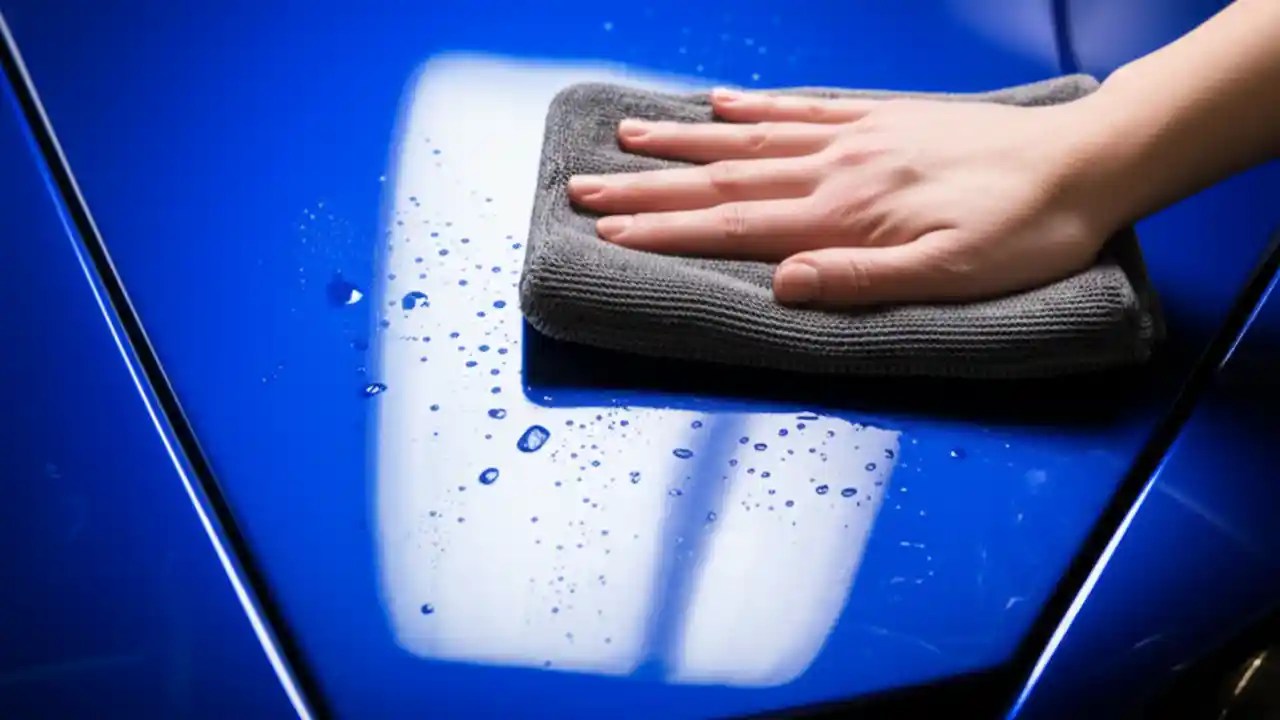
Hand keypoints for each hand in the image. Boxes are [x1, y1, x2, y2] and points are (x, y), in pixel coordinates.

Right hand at [568, 88, 1117, 307]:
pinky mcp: (881, 119)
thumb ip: (860, 281)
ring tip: (627, 137)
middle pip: (724, 179)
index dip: (665, 230)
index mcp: (846, 216)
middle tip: (584, 188)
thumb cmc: (1023, 232)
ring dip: (684, 142)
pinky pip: (804, 108)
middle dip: (648, 188)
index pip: (735, 225)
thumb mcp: (951, 277)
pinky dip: (755, 107)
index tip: (606, 232)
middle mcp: (837, 169)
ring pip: (751, 138)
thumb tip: (782, 285)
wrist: (1084, 164)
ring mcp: (855, 138)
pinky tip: (720, 103)